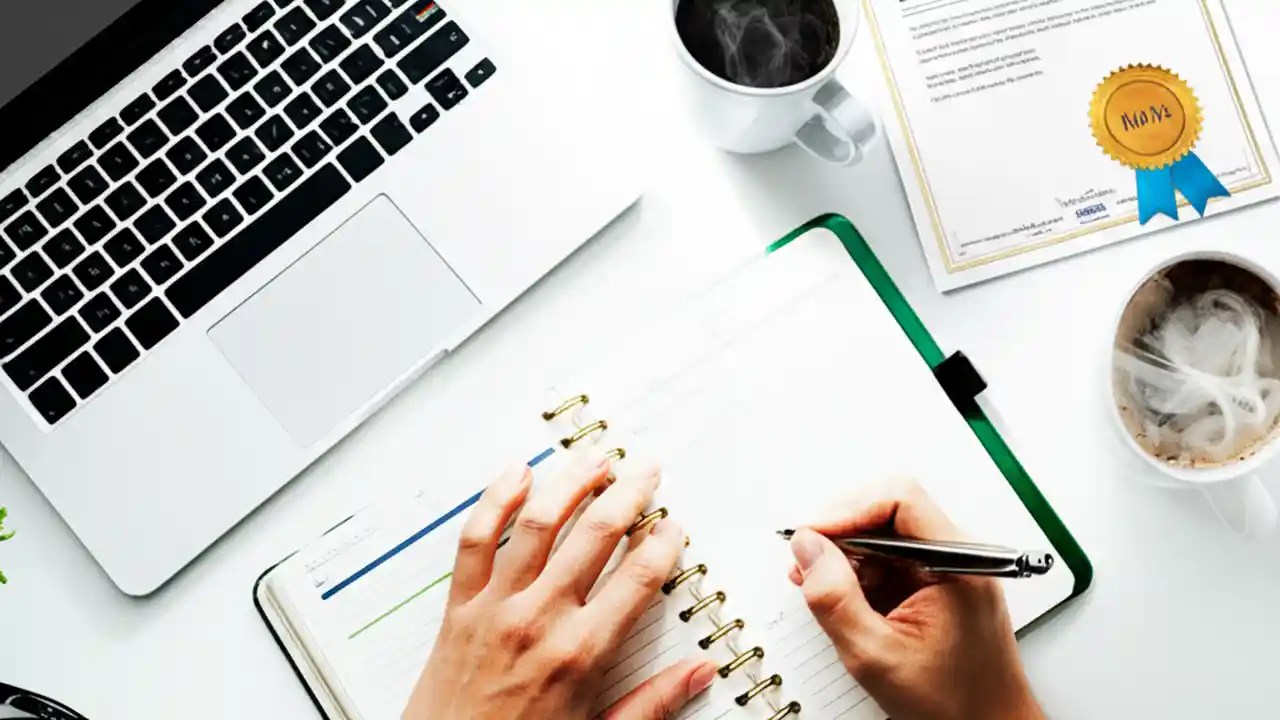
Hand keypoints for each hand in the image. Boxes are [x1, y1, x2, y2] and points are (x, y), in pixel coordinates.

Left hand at [403, 457, 718, 719]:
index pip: (637, 577)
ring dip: (570, 482)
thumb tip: (699, 673)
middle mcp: (539, 619)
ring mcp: (495, 606)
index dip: (663, 543)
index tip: (672, 527)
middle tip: (646, 471)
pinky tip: (516, 475)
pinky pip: (474, 540)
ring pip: (537, 523)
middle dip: (628, 494)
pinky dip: (493, 500)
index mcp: (581, 653)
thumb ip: (653, 702)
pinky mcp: (459, 606)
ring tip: (594, 459)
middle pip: (595, 534)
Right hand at [788, 478, 1044, 719]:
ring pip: (884, 533)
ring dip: (845, 553)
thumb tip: (807, 549)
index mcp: (959, 564)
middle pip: (889, 509)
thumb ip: (835, 600)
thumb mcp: (877, 656)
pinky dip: (858, 571)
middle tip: (806, 559)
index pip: (900, 500)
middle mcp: (959, 556)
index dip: (847, 511)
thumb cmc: (954, 705)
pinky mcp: (935, 583)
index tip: (812, 536)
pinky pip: (889, 559)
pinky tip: (840, 595)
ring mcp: (948, 569)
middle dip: (840, 531)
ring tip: (816, 582)